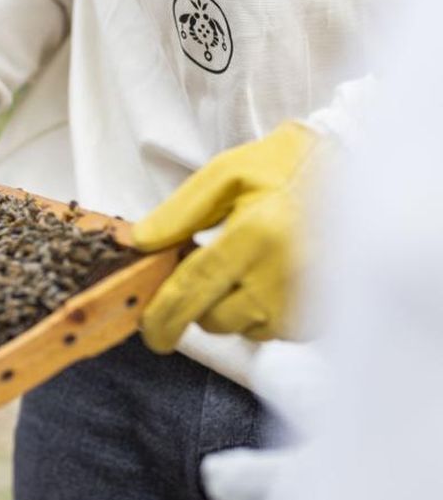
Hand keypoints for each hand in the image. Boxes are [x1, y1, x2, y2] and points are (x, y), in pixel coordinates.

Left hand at [132, 122, 318, 352]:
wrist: (359, 172)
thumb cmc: (286, 168)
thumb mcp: (227, 174)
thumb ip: (179, 212)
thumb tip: (141, 245)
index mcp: (256, 234)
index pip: (193, 288)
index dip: (163, 316)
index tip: (149, 331)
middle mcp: (283, 275)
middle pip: (213, 318)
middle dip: (197, 304)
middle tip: (203, 273)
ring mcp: (307, 299)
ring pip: (243, 328)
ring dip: (232, 307)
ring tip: (248, 266)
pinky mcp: (323, 313)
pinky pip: (274, 331)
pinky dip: (262, 312)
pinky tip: (273, 278)